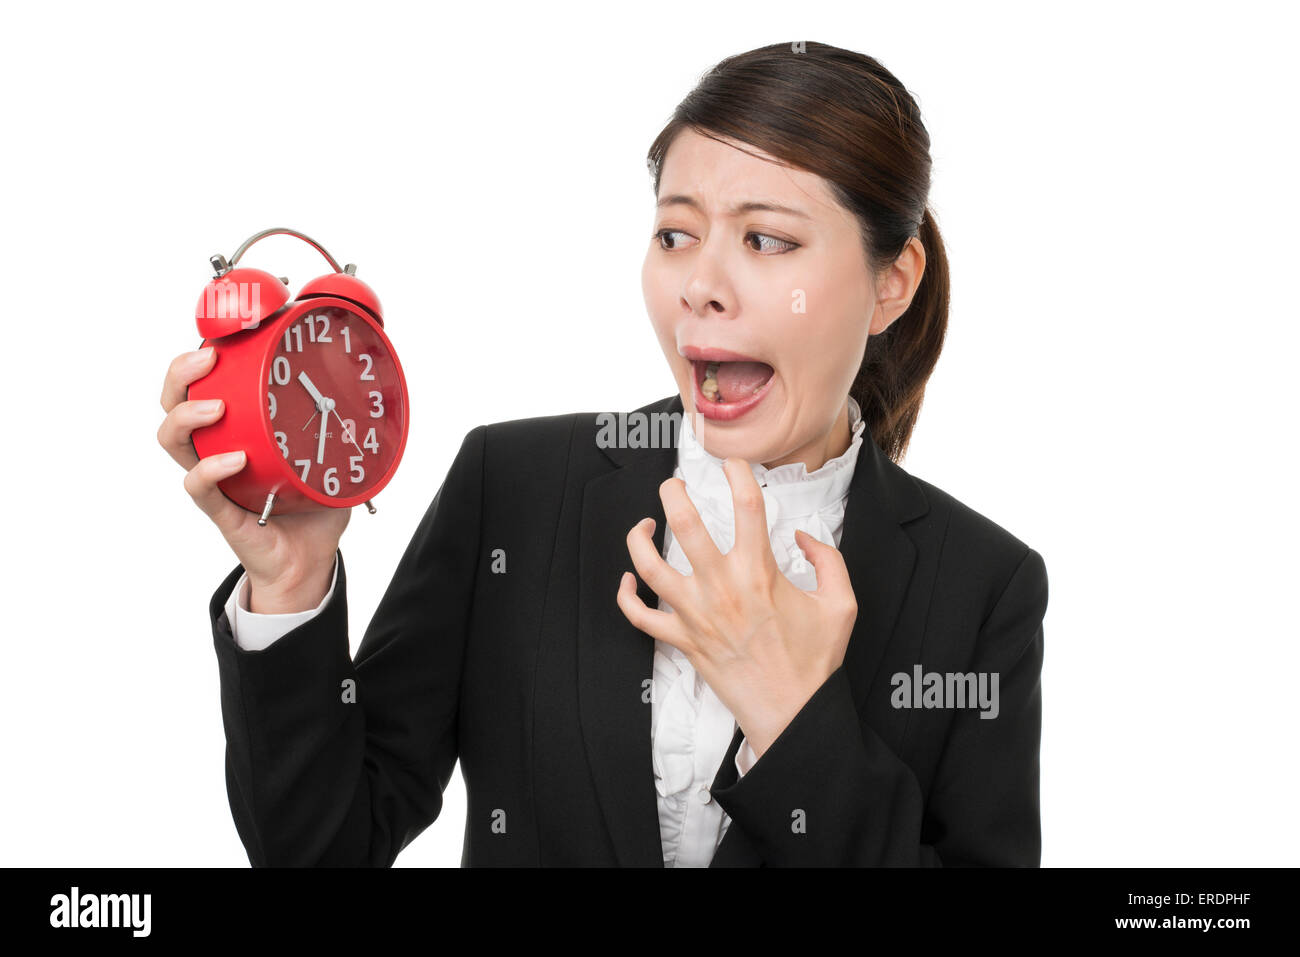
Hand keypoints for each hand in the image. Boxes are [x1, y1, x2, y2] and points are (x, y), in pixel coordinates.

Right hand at [158, 347, 350, 611]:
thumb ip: (349, 422)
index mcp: (238, 425)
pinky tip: (235, 460)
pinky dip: (212, 470)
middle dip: (182, 372)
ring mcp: (214, 476)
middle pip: (174, 400)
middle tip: (208, 358)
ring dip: (187, 416)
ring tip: (216, 409)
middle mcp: (217, 445)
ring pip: (173, 439)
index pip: (205, 380)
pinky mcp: (220, 509)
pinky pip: (200, 486)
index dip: (202, 353)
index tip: (222, 332)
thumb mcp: (335, 452)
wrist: (310, 559)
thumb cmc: (315, 501)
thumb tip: (380, 387)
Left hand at [616, 458, 857, 760]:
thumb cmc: (815, 661)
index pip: (746, 505)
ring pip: (649, 568)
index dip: (738, 473)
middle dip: (674, 493)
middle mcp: (722, 588)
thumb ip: (828, 559)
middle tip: (675, 483)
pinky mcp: (683, 641)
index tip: (733, 464)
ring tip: (644, 524)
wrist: (793, 714)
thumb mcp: (841, 603)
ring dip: (639, 539)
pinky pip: (640, 617)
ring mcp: (696, 615)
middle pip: (686, 524)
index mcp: (760, 572)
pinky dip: (626, 596)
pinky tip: (629, 578)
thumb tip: (804, 535)